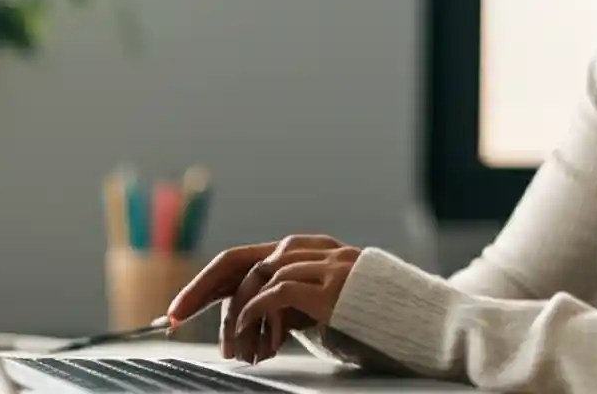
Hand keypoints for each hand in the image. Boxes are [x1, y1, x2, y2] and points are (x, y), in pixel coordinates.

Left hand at [168, 235, 360, 363]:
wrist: (421, 323)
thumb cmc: (373, 322)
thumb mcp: (322, 308)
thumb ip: (289, 305)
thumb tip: (246, 326)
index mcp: (310, 250)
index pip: (246, 258)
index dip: (208, 282)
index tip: (179, 309)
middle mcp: (314, 249)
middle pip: (241, 260)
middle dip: (201, 288)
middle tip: (174, 316)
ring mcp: (325, 263)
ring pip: (257, 277)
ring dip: (236, 316)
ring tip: (234, 348)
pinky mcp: (332, 284)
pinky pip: (278, 292)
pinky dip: (256, 314)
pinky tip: (250, 336)